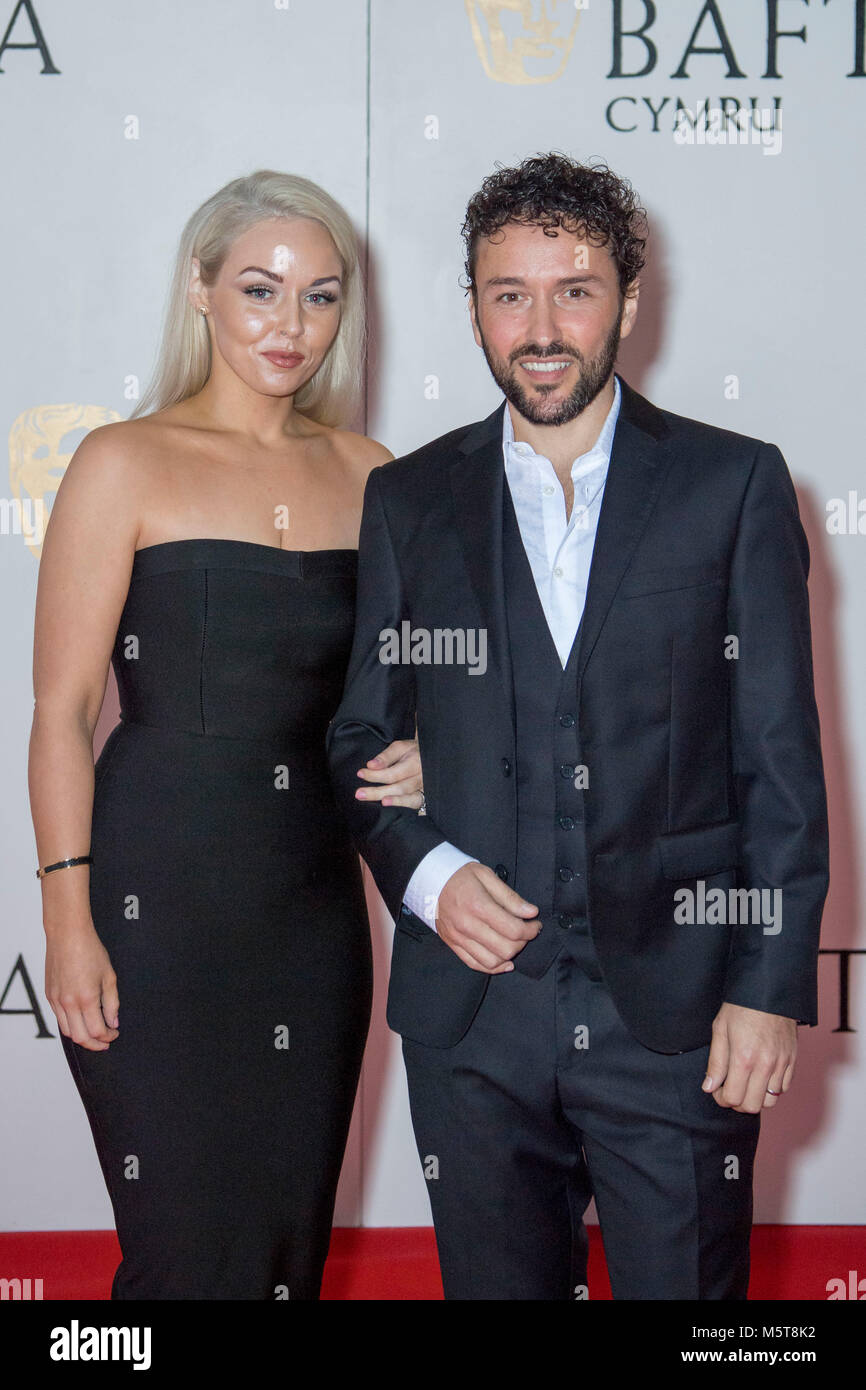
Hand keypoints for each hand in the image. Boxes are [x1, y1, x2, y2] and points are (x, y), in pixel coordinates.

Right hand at [45, 922, 119, 1050]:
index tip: (115, 1033)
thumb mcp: (109, 976)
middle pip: (80, 1037)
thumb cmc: (90, 950)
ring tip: (94, 1034)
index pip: (97, 1030)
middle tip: (106, 1041)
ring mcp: (56, 1000)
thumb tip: (113, 1022)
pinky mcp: (49, 996)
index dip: (108, 1036)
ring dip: (82, 1037)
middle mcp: (68, 1003)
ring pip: (67, 1031)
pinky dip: (71, 1025)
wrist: (68, 935)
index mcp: (86, 998)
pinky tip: (81, 1020)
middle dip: (95, 1044)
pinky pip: (59, 1018)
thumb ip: (112, 1003)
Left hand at [355, 737, 423, 809]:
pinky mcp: (427, 796)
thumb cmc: (414, 751)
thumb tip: (370, 765)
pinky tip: (393, 805)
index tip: (360, 773)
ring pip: (409, 798)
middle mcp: (422, 777)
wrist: (434, 756)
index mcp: (415, 762)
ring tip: (381, 802)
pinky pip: (416, 803)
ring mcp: (426, 788)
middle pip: (399, 787)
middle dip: (378, 792)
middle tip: (359, 794)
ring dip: (394, 801)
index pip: (392, 773)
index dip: (375, 775)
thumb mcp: (400, 748)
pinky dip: (406, 805)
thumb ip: (386, 757)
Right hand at [435, 862, 540, 973]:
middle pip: (505, 949)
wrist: (429, 879)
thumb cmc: (460, 875)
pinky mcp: (453, 944)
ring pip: (492, 961)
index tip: (536, 924)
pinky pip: (475, 964)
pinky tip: (504, 962)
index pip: (514, 929)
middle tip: (526, 932)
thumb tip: (531, 912)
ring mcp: (458, 938)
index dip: (531, 930)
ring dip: (509, 956)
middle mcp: (467, 925)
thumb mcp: (487, 876)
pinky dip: (493, 967)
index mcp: (478, 906)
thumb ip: (510, 897)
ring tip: (514, 943)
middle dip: (523, 942)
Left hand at [702, 1001, 796, 1111]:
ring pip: (770, 1101)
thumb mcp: (720, 1030)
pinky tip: (760, 1076)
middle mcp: (765, 1065)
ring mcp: (781, 1064)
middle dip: (737, 1102)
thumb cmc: (741, 1007)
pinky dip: (771, 1088)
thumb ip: (716, 1062)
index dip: (721, 1098)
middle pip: (752, 1106)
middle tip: (730, 1088)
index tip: (717, 1089)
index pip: (733, 1098)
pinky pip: (784, 1088)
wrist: (768, 990)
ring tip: (746, 1083)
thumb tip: (709, 1087)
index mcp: (743, 1058)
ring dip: (755, 1097)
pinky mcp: (792, 1060)